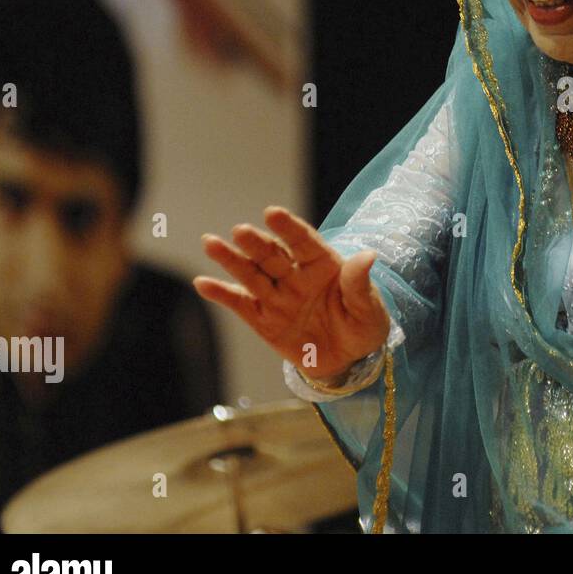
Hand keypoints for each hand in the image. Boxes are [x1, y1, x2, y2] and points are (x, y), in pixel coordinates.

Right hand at [194, 206, 390, 382]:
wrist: (349, 360)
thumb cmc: (362, 324)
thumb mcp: (368, 308)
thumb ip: (359, 284)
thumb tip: (368, 255)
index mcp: (324, 264)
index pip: (304, 242)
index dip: (289, 228)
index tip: (273, 213)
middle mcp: (296, 275)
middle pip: (273, 255)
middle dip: (257, 243)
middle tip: (241, 230)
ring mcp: (278, 296)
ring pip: (252, 274)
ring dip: (231, 259)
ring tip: (211, 243)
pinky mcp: (264, 320)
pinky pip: (241, 305)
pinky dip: (222, 294)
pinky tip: (203, 283)